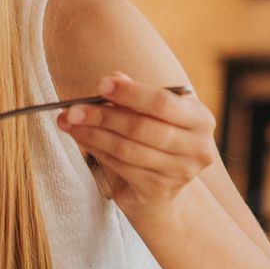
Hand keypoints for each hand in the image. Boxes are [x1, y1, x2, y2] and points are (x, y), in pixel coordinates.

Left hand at [56, 72, 219, 222]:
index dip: (130, 93)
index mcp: (200, 119)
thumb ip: (135, 94)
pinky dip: (96, 150)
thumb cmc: (155, 139)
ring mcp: (179, 173)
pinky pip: (119, 166)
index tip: (100, 85)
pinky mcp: (158, 190)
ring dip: (92, 133)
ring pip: (126, 148)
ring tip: (68, 122)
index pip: (163, 102)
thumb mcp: (152, 113)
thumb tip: (113, 78)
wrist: (161, 189)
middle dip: (102, 115)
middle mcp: (197, 148)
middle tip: (72, 109)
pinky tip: (81, 139)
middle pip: (141, 127)